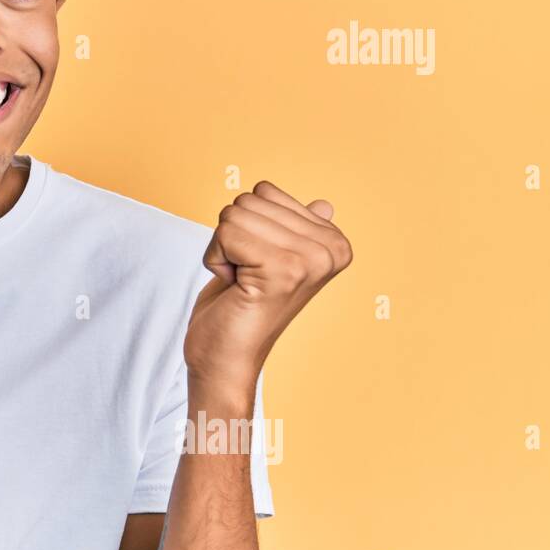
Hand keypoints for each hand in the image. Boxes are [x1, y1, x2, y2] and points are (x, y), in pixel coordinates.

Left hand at [184, 181, 351, 404]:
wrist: (226, 359)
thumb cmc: (242, 308)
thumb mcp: (271, 259)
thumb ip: (298, 231)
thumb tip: (325, 206)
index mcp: (334, 242)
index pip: (265, 191)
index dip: (246, 227)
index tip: (257, 265)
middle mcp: (331, 249)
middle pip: (248, 200)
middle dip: (232, 236)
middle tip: (246, 276)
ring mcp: (311, 260)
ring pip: (235, 214)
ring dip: (223, 249)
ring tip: (242, 282)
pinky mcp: (285, 271)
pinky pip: (226, 233)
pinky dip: (215, 259)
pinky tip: (235, 287)